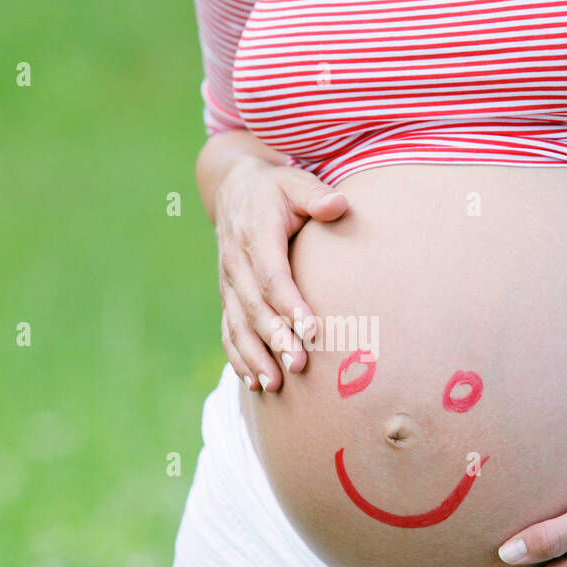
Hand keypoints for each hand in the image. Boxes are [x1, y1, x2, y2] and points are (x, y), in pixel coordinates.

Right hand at [213, 156, 347, 391]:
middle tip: (299, 366)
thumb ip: (316, 195)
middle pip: (255, 307)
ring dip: (254, 356)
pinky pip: (228, 331)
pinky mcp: (227, 297)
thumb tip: (339, 205)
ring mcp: (228, 283)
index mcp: (254, 235)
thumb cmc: (275, 190)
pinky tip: (255, 382)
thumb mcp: (295, 182)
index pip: (272, 276)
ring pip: (238, 325)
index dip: (289, 304)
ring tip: (275, 384)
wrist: (233, 190)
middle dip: (275, 339)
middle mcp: (236, 263)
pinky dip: (239, 358)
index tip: (311, 330)